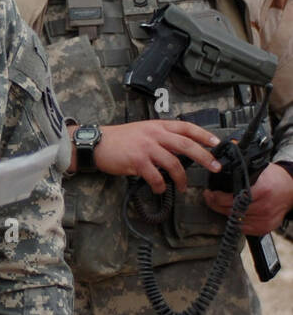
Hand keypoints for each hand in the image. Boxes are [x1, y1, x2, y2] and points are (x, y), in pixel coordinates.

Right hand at [82, 120, 222, 193]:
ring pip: (173, 163)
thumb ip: (162, 137)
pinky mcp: (137, 161)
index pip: (187, 127)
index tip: (217, 144)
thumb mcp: (144, 131)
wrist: (98, 143)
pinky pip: (155, 176)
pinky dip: (160, 185)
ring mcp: (146, 147)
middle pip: (186, 144)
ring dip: (181, 178)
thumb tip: (181, 151)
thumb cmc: (121, 139)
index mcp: (158, 126)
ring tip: (183, 187)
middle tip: (215, 167)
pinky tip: (160, 188)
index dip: (204, 135)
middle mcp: (154, 134)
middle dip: (204, 157)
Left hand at [204, 162, 292, 233]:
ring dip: (223, 213)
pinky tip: (230, 213)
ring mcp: (264, 219)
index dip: (217, 197)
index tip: (209, 192)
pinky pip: (243, 228)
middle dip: (216, 204)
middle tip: (209, 197)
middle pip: (231, 210)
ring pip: (235, 220)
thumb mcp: (259, 169)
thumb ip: (241, 170)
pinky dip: (235, 221)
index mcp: (262, 190)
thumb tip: (221, 163)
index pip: (233, 198)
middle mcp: (264, 206)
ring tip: (217, 204)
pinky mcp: (264, 227)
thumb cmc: (274, 178)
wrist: (291, 190)